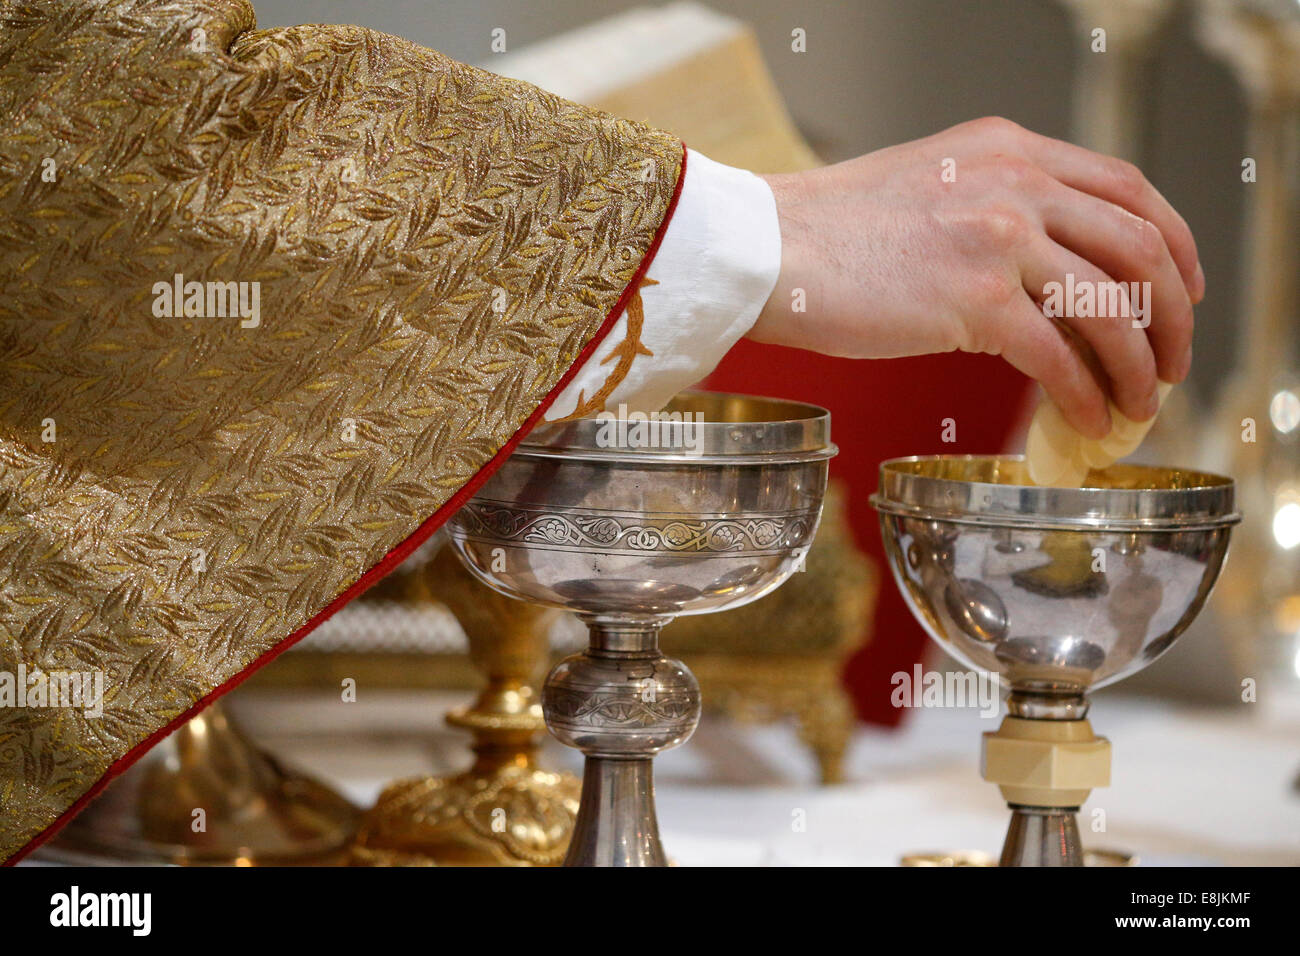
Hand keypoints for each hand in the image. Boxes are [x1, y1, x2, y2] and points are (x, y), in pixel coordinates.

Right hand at [751, 117, 1203, 439]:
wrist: (767, 247)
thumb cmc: (830, 230)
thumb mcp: (932, 184)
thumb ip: (995, 204)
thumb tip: (1044, 270)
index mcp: (1009, 149)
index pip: (1128, 187)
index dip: (1173, 241)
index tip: (1182, 287)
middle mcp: (1016, 182)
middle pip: (1139, 248)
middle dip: (1172, 315)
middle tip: (1174, 359)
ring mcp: (999, 238)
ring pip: (1109, 308)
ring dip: (1138, 366)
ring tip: (1139, 402)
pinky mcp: (973, 299)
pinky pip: (1058, 356)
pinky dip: (1083, 395)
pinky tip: (1085, 419)